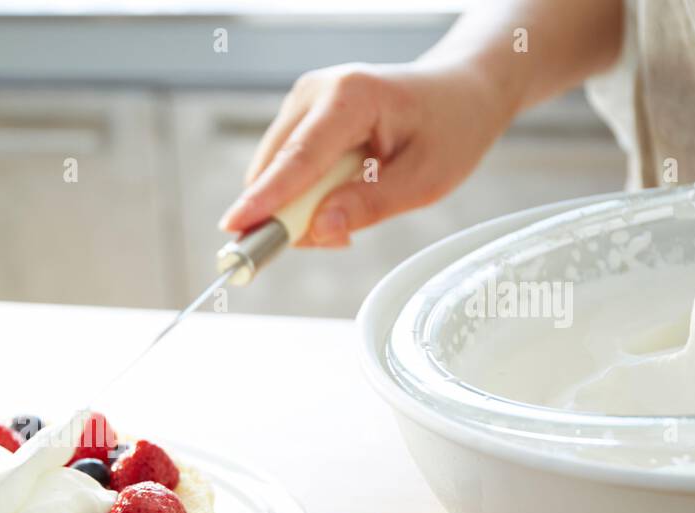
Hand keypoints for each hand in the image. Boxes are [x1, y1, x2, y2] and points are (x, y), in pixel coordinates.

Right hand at [219, 61, 513, 246]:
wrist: (459, 91)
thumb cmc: (450, 128)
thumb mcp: (426, 179)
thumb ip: (370, 205)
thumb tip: (319, 229)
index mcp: (352, 97)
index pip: (299, 157)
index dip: (266, 198)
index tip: (236, 228)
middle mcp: (317, 91)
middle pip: (275, 169)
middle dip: (290, 216)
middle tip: (339, 238)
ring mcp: (303, 101)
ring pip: (273, 173)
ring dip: (300, 207)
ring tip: (351, 208)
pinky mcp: (299, 117)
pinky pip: (283, 169)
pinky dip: (303, 195)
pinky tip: (340, 193)